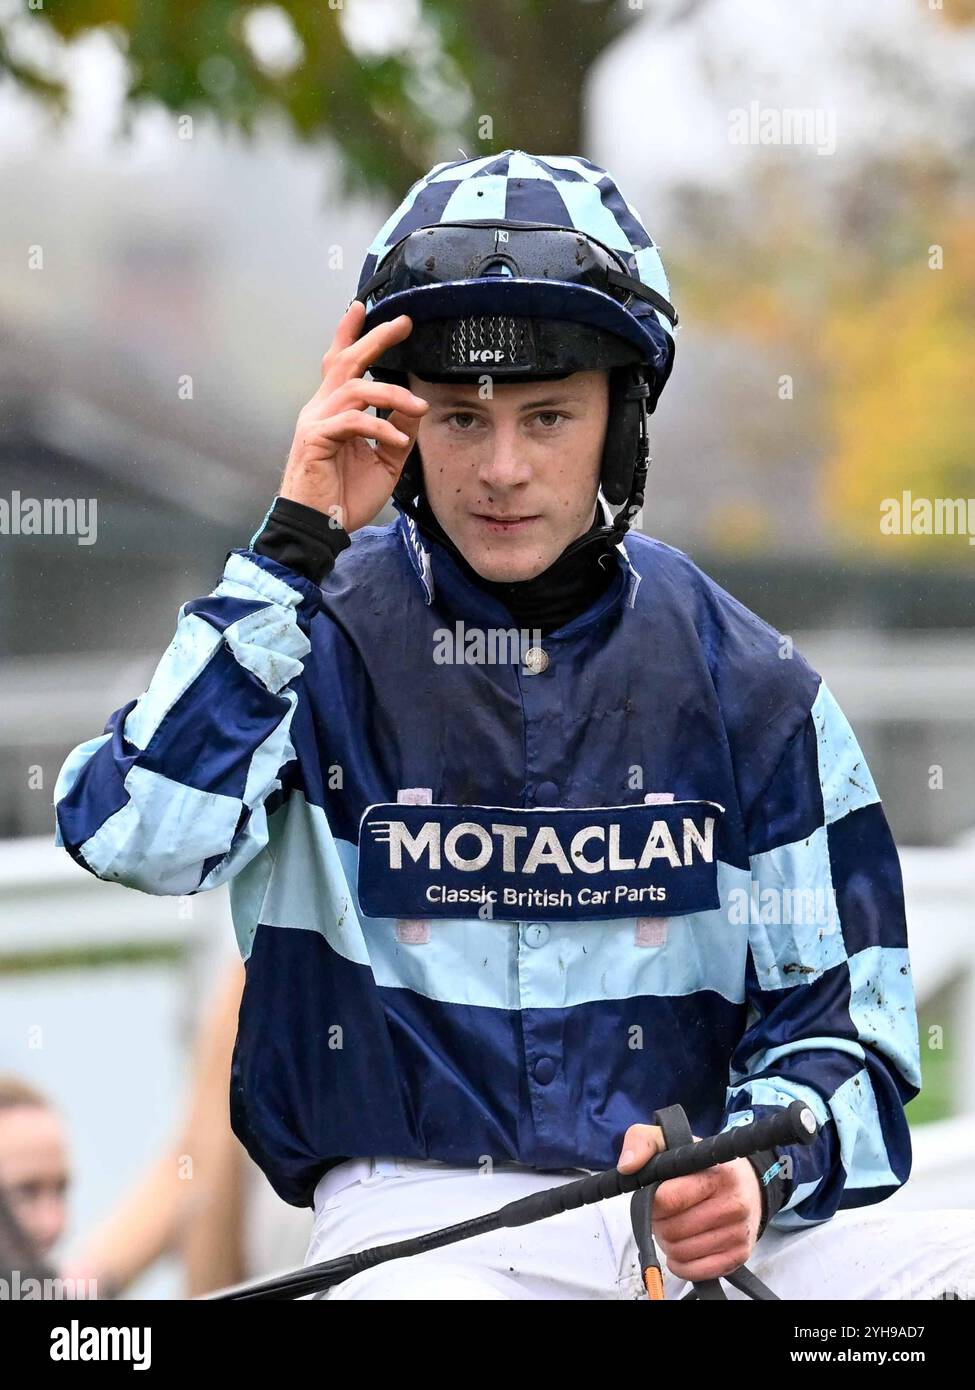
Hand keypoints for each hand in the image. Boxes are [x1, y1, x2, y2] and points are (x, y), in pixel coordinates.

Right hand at [280, 301, 428, 533]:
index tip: (364, 308)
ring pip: (354, 387)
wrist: (318, 528)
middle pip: (345, 361)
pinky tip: (396, 440)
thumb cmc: (344, 498)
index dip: (350, 334)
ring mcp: (315, 421)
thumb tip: (414, 407)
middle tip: (401, 323)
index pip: (341, 364)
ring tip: (418, 406)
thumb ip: (397, 432)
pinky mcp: (316, 438)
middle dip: (373, 338)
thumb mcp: (383, 462)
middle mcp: (321, 409)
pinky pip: (353, 422)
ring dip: (391, 393)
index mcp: (334, 411)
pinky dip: (379, 427)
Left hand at [617, 1123, 762, 1281]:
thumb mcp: (671, 1142)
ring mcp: (738, 1233)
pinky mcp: (739, 1256)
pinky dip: (681, 1263)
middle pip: (671, 1230)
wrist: (748, 1184)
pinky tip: (684, 1245)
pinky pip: (694, 1272)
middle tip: (666, 1212)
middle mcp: (733, 1204)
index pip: (668, 1200)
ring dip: (669, 1243)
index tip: (656, 1195)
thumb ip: (642, 1143)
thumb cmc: (702, 1165)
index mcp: (717, 1174)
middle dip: (660, 1223)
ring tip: (677, 1225)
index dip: (652, 1201)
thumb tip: (626, 1167)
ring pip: (680, 1253)